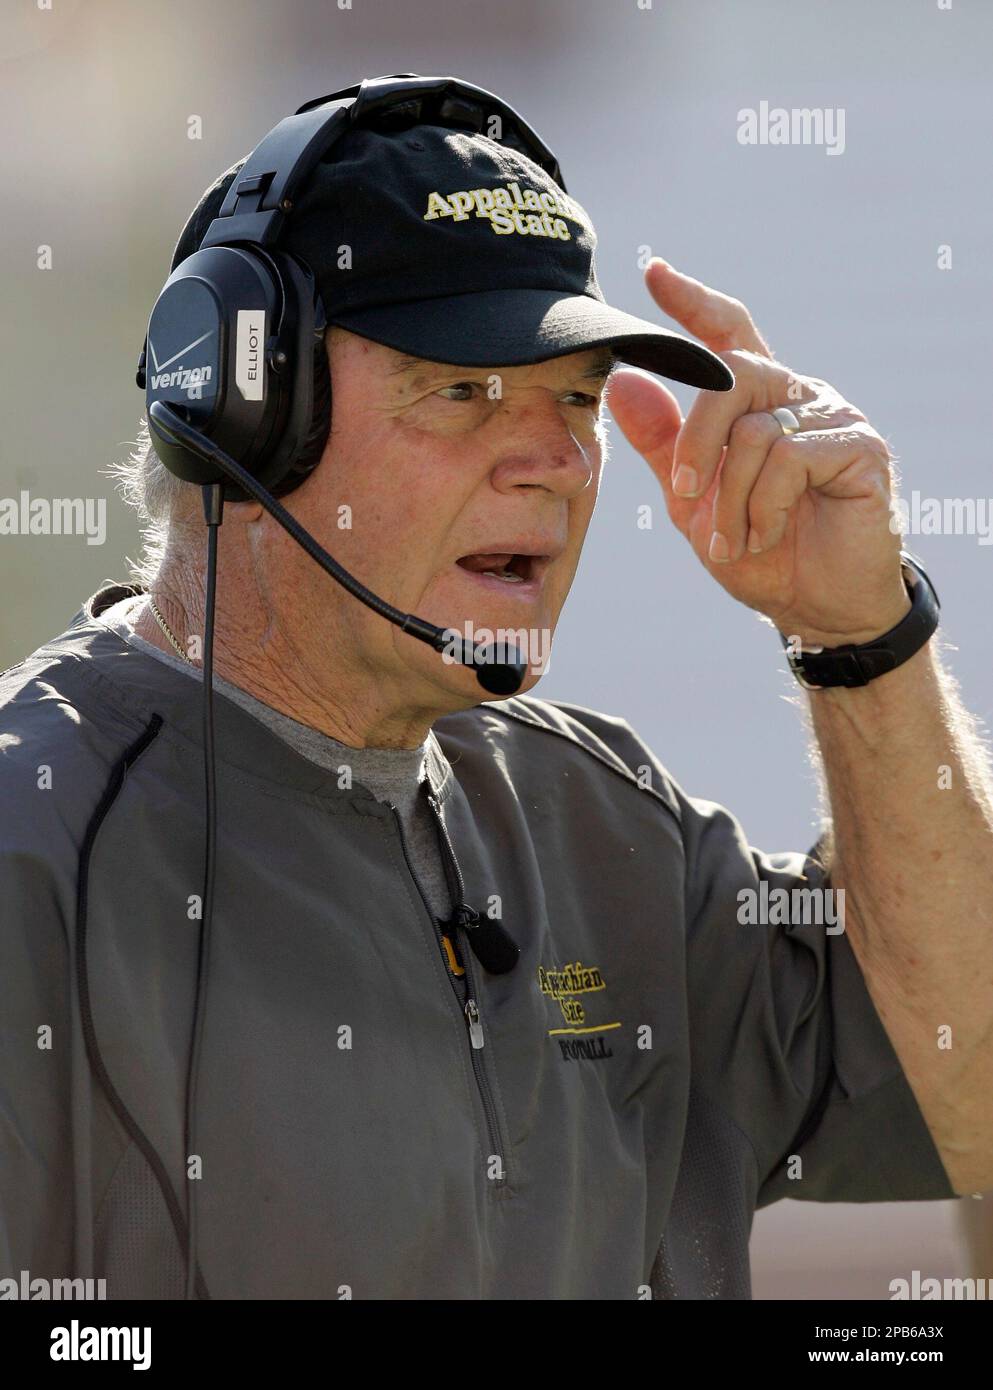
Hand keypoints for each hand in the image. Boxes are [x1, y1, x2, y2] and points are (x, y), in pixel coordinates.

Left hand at [607, 259, 910, 647]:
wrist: (815, 608)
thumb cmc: (760, 550)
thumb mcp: (696, 499)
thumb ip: (662, 443)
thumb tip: (623, 382)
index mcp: (760, 401)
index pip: (726, 334)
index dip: (692, 302)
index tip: (654, 272)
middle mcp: (798, 395)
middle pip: (729, 376)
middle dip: (695, 440)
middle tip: (685, 494)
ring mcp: (834, 417)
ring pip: (753, 431)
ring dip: (729, 498)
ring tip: (733, 540)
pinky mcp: (861, 448)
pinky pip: (788, 459)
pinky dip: (763, 506)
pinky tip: (766, 534)